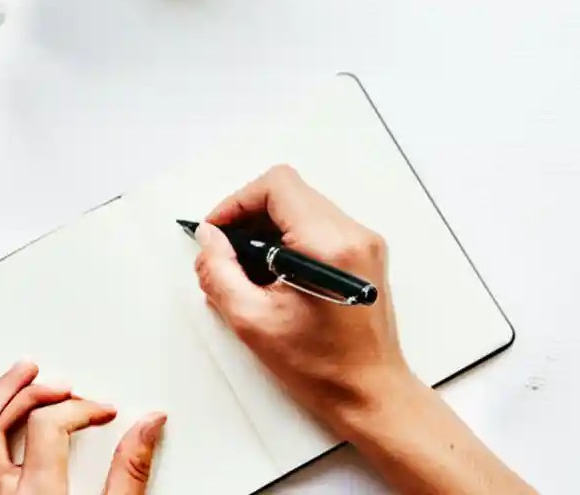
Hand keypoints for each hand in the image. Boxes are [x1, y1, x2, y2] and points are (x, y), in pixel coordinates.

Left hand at [0, 361, 166, 494]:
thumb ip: (129, 472)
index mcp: (36, 494)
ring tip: (23, 377)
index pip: (48, 424)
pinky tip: (13, 418)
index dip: (81, 408)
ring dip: (2, 398)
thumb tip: (149, 426)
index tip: (104, 411)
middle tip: (57, 380)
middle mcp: (1, 493)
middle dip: (27, 389)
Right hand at [193, 165, 415, 431]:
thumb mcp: (252, 320)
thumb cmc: (322, 367)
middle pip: (289, 194)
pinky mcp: (365, 256)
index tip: (218, 232)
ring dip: (268, 231)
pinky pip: (318, 227)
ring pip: (302, 208)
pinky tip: (274, 278)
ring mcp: (364, 244)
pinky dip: (289, 241)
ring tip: (249, 272)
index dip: (237, 202)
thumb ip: (219, 271)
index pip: (277, 186)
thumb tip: (208, 238)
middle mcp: (353, 235)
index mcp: (328, 246)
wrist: (370, 394)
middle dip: (249, 218)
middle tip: (227, 253)